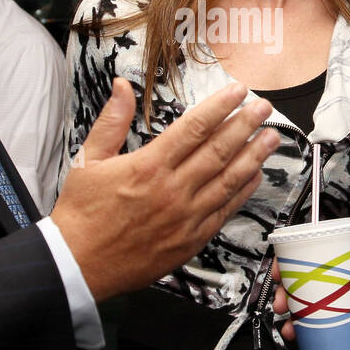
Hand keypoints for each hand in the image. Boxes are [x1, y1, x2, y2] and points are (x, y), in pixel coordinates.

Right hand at [52, 78, 278, 302]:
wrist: (77, 264)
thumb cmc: (81, 212)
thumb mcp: (87, 159)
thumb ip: (112, 120)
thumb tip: (121, 85)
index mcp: (148, 165)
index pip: (194, 128)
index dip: (220, 107)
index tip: (238, 91)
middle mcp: (172, 189)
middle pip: (219, 150)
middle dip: (245, 125)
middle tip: (264, 108)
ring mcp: (185, 217)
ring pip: (229, 180)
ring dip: (254, 156)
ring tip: (272, 137)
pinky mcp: (191, 239)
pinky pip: (224, 210)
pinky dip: (243, 191)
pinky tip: (256, 175)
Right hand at [273, 230, 349, 340]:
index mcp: (341, 250)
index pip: (308, 252)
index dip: (288, 261)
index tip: (278, 270)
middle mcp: (336, 271)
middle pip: (303, 280)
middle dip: (285, 292)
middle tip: (280, 304)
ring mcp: (342, 293)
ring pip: (310, 302)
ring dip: (294, 314)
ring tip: (287, 327)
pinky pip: (327, 322)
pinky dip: (312, 330)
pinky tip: (300, 338)